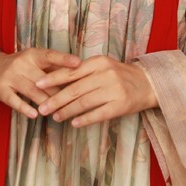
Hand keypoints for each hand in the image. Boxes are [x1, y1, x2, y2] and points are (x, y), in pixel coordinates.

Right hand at [0, 48, 80, 118]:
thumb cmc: (19, 66)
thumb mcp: (33, 61)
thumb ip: (52, 66)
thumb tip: (78, 71)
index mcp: (33, 54)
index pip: (50, 56)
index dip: (65, 59)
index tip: (79, 63)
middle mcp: (22, 63)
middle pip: (44, 79)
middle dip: (59, 91)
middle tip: (74, 102)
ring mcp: (11, 76)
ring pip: (32, 91)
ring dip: (46, 102)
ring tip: (58, 112)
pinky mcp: (1, 90)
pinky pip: (15, 101)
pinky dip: (26, 108)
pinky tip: (35, 115)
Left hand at [35, 55, 157, 126]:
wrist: (148, 83)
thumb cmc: (121, 75)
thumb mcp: (103, 66)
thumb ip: (84, 71)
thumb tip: (57, 80)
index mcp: (98, 62)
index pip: (71, 71)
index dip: (53, 78)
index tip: (37, 84)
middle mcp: (105, 74)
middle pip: (74, 89)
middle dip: (55, 99)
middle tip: (41, 108)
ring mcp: (113, 90)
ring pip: (84, 102)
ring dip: (67, 111)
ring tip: (55, 117)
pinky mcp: (120, 105)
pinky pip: (97, 114)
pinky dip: (84, 119)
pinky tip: (74, 123)